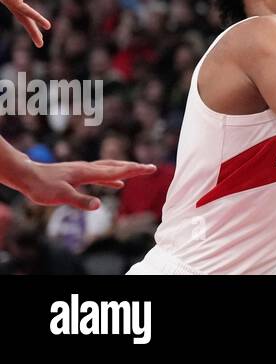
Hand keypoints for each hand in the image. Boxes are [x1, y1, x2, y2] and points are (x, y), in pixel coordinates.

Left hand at [0, 0, 50, 46]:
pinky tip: (47, 25)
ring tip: (41, 42)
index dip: (31, 17)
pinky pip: (25, 12)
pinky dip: (36, 18)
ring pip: (21, 18)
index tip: (41, 25)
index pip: (20, 6)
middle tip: (39, 42)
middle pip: (20, 16)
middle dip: (30, 29)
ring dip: (32, 30)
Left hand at [12, 159, 156, 210]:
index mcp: (88, 173)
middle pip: (116, 166)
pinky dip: (113, 177)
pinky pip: (101, 175)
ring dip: (125, 170)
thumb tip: (99, 205)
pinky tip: (117, 183)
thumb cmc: (42, 187)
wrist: (27, 175)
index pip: (116, 171)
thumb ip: (80, 201)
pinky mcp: (79, 174)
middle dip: (134, 168)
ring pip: (110, 168)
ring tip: (138, 172)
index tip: (150, 168)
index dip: (134, 171)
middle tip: (151, 168)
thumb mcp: (61, 196)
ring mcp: (84, 170)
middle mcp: (88, 169)